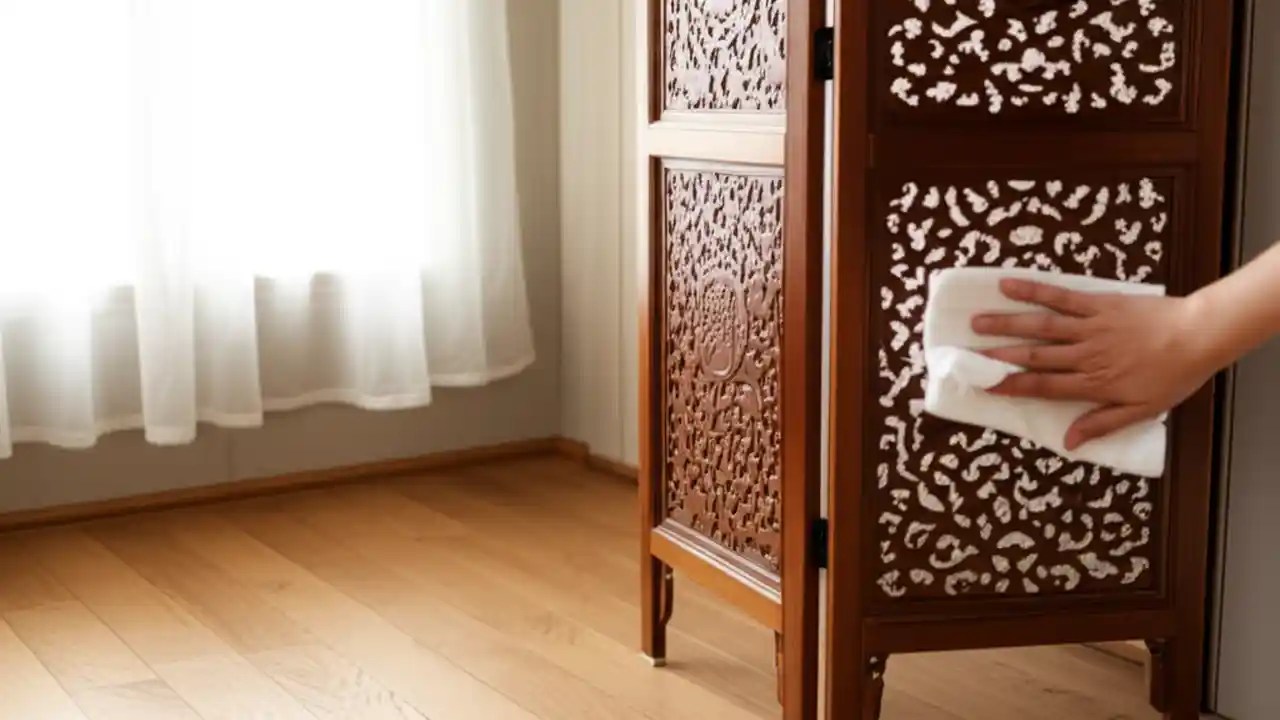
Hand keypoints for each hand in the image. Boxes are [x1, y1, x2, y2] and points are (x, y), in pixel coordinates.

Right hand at [971, 278, 1216, 449]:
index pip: (1044, 386)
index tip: (985, 385)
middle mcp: (1085, 354)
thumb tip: (1068, 441)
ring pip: (1041, 326)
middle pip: (1035, 356)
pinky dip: (1034, 290)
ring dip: (1007, 324)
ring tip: (977, 322)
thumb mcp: (1142, 410)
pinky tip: (1008, 284)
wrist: (1199, 335)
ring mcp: (1090, 327)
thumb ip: (1103, 424)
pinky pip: (1061, 296)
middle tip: (968, 354)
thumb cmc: (1173, 375)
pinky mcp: (1098, 303)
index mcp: (1094, 383)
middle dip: (998, 356)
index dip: (1012, 386)